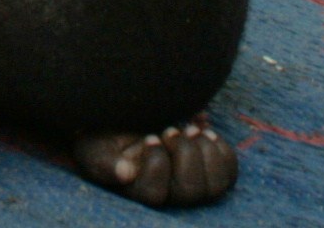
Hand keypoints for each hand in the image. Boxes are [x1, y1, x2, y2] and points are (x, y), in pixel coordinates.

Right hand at [72, 120, 236, 207]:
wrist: (125, 127)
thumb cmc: (105, 141)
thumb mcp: (95, 149)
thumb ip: (105, 163)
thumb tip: (125, 173)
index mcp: (138, 193)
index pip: (155, 194)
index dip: (156, 163)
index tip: (149, 137)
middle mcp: (168, 196)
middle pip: (190, 191)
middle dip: (184, 153)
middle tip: (170, 129)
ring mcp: (191, 187)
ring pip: (214, 185)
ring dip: (205, 151)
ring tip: (190, 129)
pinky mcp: (208, 175)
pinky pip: (228, 173)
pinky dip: (221, 149)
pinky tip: (204, 131)